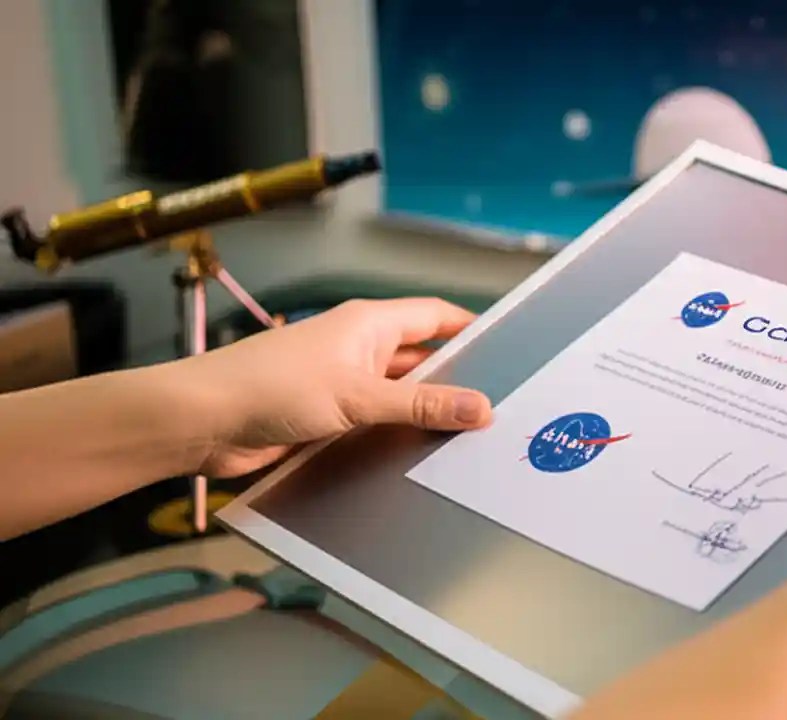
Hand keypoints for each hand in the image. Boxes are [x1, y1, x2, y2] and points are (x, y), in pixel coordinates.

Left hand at [183, 298, 492, 477]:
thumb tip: (479, 407)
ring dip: (421, 416)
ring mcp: (340, 385)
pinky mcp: (325, 419)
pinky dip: (393, 438)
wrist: (202, 423)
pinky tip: (417, 459)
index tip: (505, 351)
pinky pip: (374, 426)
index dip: (469, 330)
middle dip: (453, 383)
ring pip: (397, 398)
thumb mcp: (358, 396)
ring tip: (465, 441)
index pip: (434, 316)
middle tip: (494, 409)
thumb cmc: (268, 387)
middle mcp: (356, 349)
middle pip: (420, 361)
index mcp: (367, 324)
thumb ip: (421, 403)